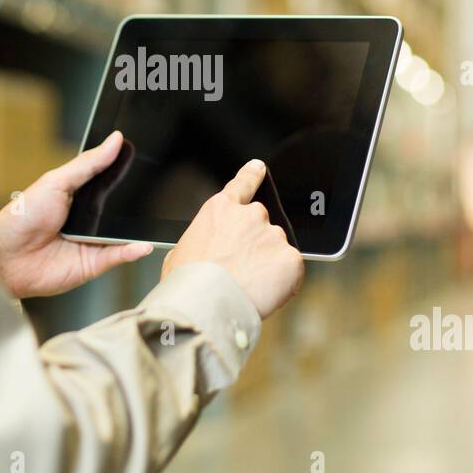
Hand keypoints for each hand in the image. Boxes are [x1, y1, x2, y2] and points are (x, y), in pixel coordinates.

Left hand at [0, 131, 153, 298]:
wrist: (4, 257)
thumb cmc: (22, 216)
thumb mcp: (56, 182)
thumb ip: (88, 164)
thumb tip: (115, 140)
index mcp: (79, 194)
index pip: (110, 179)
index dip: (127, 169)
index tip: (147, 154)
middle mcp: (89, 217)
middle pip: (121, 206)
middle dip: (139, 198)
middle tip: (160, 187)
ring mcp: (92, 240)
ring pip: (123, 232)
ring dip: (139, 226)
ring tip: (158, 215)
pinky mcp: (93, 263)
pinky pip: (118, 256)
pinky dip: (132, 251)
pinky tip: (143, 244)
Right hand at [162, 159, 304, 318]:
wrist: (204, 304)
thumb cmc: (186, 282)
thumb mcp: (180, 252)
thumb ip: (201, 240)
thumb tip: (204, 250)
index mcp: (221, 210)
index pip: (243, 183)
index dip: (252, 175)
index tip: (259, 168)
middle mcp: (251, 216)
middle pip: (262, 225)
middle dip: (256, 245)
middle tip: (241, 270)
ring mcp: (273, 235)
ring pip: (277, 249)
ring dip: (268, 265)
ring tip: (248, 287)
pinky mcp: (290, 258)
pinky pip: (292, 270)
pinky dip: (284, 282)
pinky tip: (264, 293)